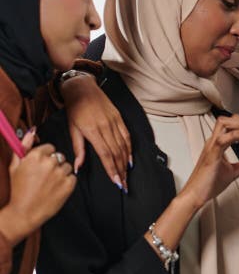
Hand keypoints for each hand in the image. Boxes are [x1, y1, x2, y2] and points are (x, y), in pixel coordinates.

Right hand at [0, 129, 75, 244]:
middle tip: (42, 178)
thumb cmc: (18, 190)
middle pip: (59, 157)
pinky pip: (73, 177)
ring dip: (60, 174)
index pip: (50, 148)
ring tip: (48, 185)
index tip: (39, 167)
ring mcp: (60, 174)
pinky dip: (66, 183)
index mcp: (35, 156)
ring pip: (67, 166)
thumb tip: (32, 131)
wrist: (24, 213)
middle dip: (53, 165)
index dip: (44, 157)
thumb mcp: (15, 166)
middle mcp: (49, 163)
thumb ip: (24, 146)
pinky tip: (55, 190)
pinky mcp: (69, 185)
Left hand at [61, 74, 130, 188]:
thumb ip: (78, 149)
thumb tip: (78, 167)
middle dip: (121, 171)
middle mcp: (106, 127)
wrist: (83, 88)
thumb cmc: (75, 109)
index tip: (116, 182)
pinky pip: (127, 136)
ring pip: (123, 146)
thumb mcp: (72, 129)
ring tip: (127, 176)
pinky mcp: (119, 118)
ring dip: (126, 163)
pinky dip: (130, 149)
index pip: (106, 155)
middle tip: (124, 185)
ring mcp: (115, 122)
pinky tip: (130, 159)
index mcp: (93, 131)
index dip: (112, 170)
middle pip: (117, 153)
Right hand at [179, 115, 238, 210]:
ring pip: (225, 123)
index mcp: (219, 143)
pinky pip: (222, 139)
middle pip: (231, 119)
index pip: (236, 124)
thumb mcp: (234, 171)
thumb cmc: (209, 184)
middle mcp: (214, 141)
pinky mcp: (211, 154)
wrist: (194, 196)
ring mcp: (212, 146)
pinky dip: (237, 134)